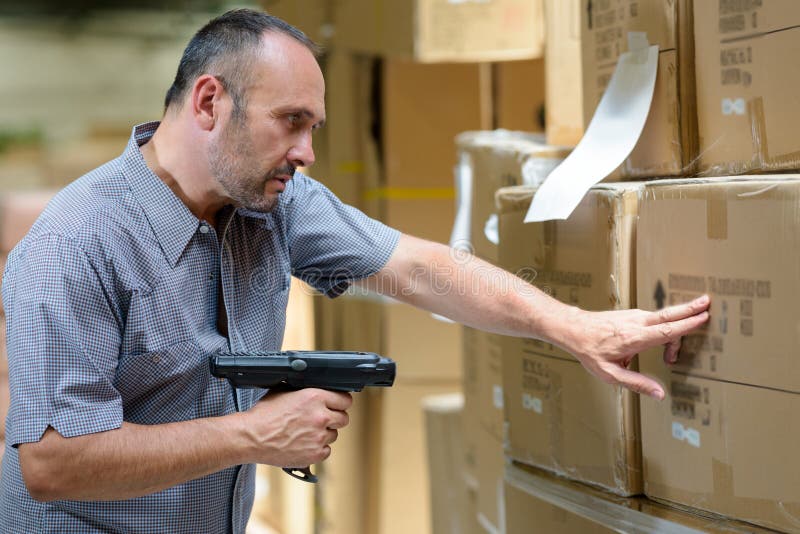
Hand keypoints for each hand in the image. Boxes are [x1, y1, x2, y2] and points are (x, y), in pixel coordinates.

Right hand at [241, 388, 351, 467]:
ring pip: (334, 435)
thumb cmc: (264, 414)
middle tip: (322, 420)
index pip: (345, 400)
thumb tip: (317, 389)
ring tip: (306, 433)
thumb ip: (305, 391)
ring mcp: (319, 437)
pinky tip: (304, 444)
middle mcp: (320, 416)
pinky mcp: (315, 455)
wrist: (251, 437)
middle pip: (343, 419)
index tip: (338, 405)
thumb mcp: (284, 391)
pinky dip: (317, 449)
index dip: (341, 402)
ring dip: (324, 434)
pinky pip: (326, 451)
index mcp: (315, 397)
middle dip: (334, 418)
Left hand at [563, 295, 709, 399]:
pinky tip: (665, 339)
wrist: (573, 329)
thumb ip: (636, 383)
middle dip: (689, 308)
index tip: (703, 317)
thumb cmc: (590, 351)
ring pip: (663, 316)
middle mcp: (637, 323)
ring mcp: (634, 316)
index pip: (666, 330)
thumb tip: (660, 394)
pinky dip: (666, 324)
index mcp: (634, 338)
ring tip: (681, 343)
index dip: (686, 325)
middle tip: (708, 302)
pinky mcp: (632, 314)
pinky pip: (655, 318)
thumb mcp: (610, 374)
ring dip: (679, 321)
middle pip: (669, 314)